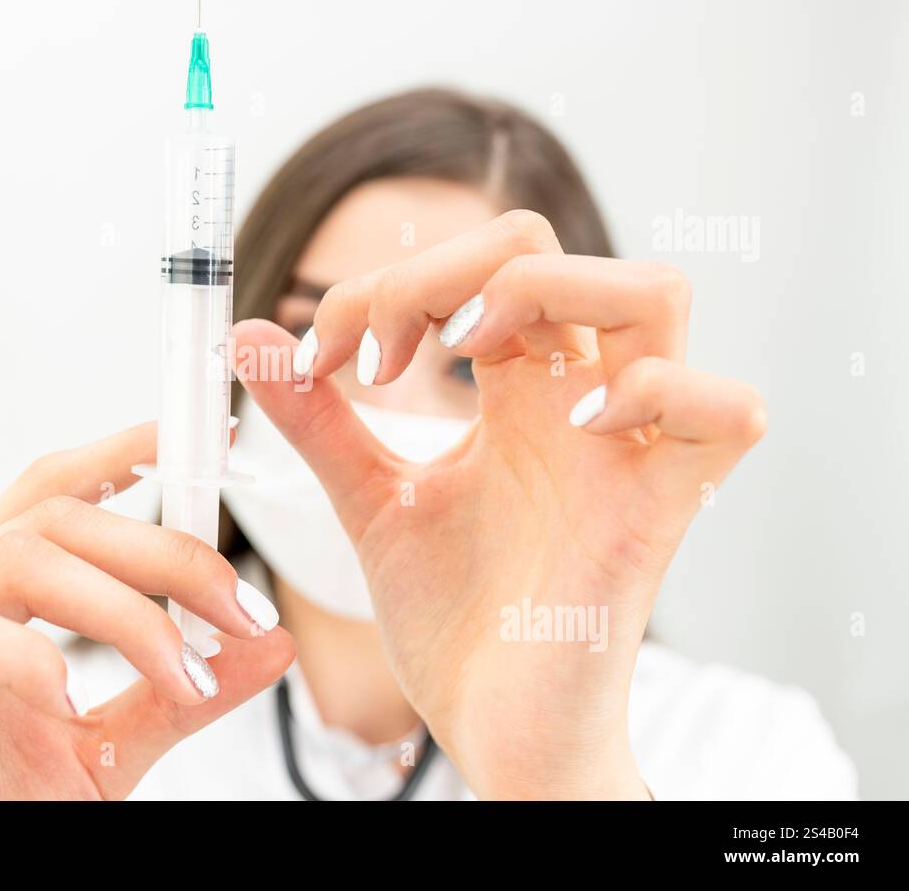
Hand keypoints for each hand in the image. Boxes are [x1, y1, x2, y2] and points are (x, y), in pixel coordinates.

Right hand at [0, 423, 293, 798]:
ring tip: (181, 671)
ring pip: (16, 558)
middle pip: (50, 517)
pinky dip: (28, 659)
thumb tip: (271, 644)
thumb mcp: (110, 746)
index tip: (201, 438)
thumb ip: (180, 691)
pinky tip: (69, 699)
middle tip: (239, 605)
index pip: (48, 496)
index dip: (122, 453)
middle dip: (162, 550)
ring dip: (122, 609)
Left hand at [233, 210, 764, 798]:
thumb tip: (250, 340)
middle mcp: (576, 399)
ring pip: (657, 294)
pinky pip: (729, 412)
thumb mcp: (372, 502)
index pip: (476, 265)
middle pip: (547, 252)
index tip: (314, 361)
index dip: (382, 285)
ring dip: (543, 294)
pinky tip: (576, 423)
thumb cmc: (455, 621)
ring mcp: (628, 449)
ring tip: (462, 357)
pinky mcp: (661, 513)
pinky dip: (662, 390)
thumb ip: (319, 423)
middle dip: (440, 272)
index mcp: (517, 389)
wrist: (493, 728)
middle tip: (377, 356)